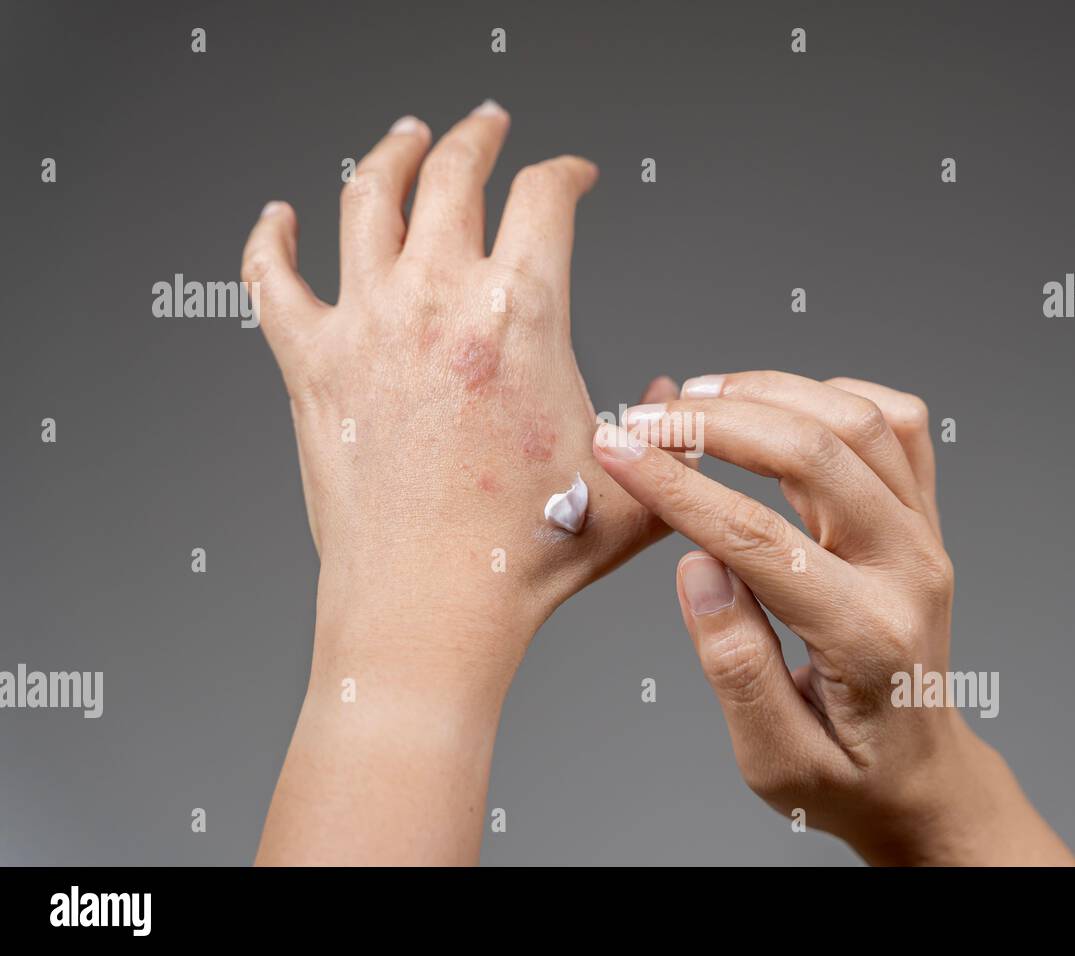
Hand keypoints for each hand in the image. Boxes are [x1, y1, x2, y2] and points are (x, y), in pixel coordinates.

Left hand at [241, 102, 669, 681]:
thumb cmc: (527, 554)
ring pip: (366, 197)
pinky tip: (278, 218)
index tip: (574, 174)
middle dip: (478, 135)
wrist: (433, 607)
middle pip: (454, 170)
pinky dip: (270, 238)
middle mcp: (439, 298)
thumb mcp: (633, 487)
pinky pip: (272, 278)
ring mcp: (366, 326)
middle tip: (486, 123)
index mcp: (522, 313)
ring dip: (389, 154)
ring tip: (404, 138)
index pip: (545, 195)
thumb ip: (667, 435)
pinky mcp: (310, 367)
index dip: (567, 171)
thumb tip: (670, 404)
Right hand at [593, 371, 1074, 864]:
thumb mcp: (774, 760)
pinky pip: (899, 424)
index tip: (616, 451)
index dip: (676, 485)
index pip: (759, 537)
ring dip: (770, 392)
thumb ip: (735, 665)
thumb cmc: (847, 774)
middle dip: (714, 421)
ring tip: (696, 396)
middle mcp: (908, 571)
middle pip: (814, 453)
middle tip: (643, 419)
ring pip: (859, 420)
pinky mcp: (925, 520)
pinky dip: (835, 394)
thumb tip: (698, 566)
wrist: (923, 776)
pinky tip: (778, 403)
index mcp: (867, 636)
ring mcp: (924, 538)